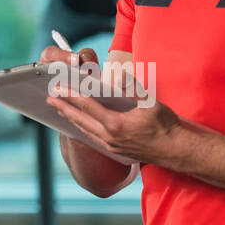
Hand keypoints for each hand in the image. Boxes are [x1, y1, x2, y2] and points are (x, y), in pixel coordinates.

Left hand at [45, 52, 186, 165]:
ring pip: (85, 130)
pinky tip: (80, 124)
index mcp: (116, 125)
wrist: (175, 151)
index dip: (71, 96)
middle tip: (49, 98)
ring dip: (71, 119)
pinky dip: (83, 128)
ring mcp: (111, 146)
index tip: (58, 88)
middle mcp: (110, 138)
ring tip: (59, 109)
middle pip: (80, 120)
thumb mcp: (150, 103)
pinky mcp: (116, 151)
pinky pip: (93, 138)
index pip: (88, 107)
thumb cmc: (165, 126)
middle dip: (63, 108)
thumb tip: (119, 74)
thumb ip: (133, 88)